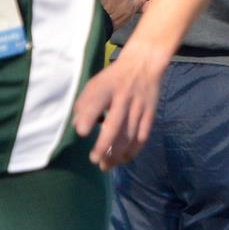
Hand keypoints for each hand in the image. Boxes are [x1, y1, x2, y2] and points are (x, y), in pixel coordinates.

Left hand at [72, 44, 165, 169]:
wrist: (143, 64)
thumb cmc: (113, 78)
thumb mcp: (94, 84)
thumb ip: (84, 104)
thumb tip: (78, 127)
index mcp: (106, 88)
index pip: (96, 103)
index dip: (89, 118)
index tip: (82, 133)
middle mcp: (123, 97)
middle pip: (115, 125)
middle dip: (104, 144)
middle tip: (94, 160)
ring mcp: (139, 107)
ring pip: (129, 135)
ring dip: (117, 153)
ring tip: (106, 165)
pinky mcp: (150, 113)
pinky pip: (142, 136)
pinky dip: (133, 150)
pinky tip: (123, 159)